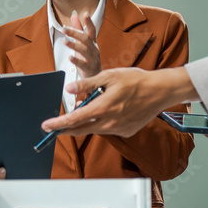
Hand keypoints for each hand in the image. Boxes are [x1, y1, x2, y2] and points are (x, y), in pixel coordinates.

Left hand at [41, 67, 197, 136]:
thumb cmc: (135, 80)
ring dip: (85, 123)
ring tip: (84, 109)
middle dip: (65, 129)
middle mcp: (110, 122)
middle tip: (54, 126)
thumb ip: (87, 84)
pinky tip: (106, 110)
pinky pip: (107, 129)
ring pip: (94, 129)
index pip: (74, 120)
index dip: (58, 124)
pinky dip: (101, 122)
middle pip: (80, 129)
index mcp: (103, 107)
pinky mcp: (126, 131)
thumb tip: (69, 89)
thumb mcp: (108, 76)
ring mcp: (118, 129)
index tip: (46, 126)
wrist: (161, 90)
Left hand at [62, 11, 100, 78]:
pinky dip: (76, 60)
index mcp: (92, 43)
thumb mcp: (82, 43)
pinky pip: (82, 64)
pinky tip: (70, 57)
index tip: (85, 14)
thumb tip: (74, 15)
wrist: (94, 77)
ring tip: (65, 41)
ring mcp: (93, 59)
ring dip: (74, 45)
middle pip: (86, 39)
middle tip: (64, 28)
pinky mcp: (89, 69)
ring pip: (84, 50)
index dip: (89, 22)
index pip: (91, 31)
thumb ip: (78, 29)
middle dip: (75, 33)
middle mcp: (94, 49)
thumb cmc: (87, 58)